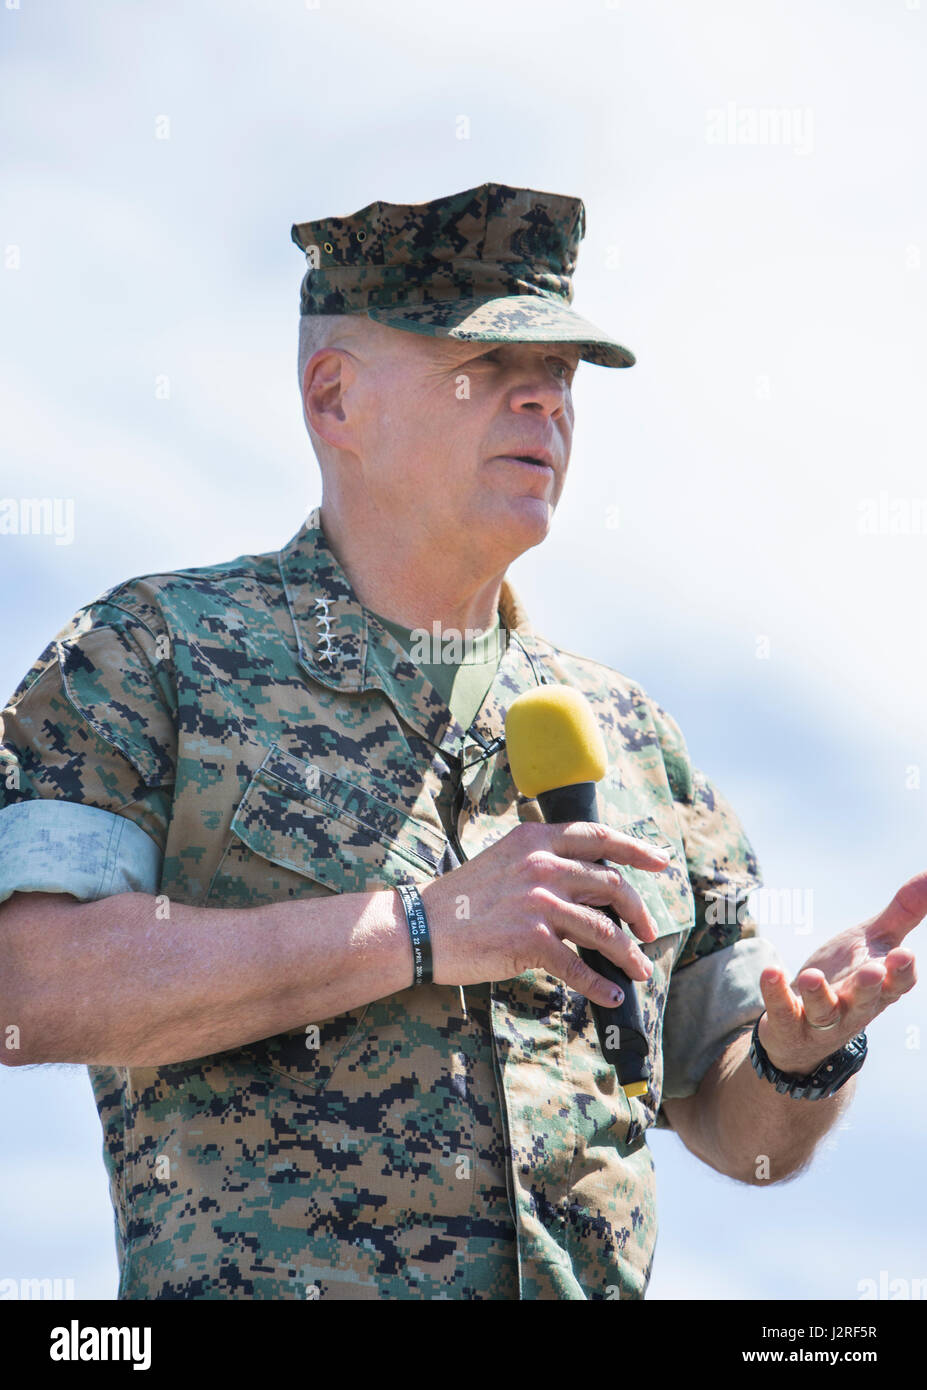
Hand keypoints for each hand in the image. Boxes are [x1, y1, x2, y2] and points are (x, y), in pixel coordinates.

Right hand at [419, 820, 670, 1005]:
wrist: (420, 927)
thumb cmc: (460, 899)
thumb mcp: (503, 859)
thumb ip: (540, 860)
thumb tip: (587, 882)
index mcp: (536, 839)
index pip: (599, 837)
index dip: (637, 849)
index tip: (661, 861)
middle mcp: (542, 865)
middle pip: (612, 885)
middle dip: (640, 911)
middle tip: (650, 931)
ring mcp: (538, 903)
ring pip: (604, 930)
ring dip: (629, 954)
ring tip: (640, 969)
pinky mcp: (531, 941)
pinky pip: (579, 967)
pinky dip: (600, 984)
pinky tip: (611, 993)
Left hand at [756, 870, 923, 1073]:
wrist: (803, 1028)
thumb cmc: (847, 976)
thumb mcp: (874, 942)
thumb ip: (904, 912)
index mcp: (880, 988)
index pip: (896, 984)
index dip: (901, 972)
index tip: (904, 954)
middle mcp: (854, 1008)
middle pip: (864, 1000)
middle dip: (868, 987)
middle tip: (870, 971)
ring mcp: (821, 1021)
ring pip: (824, 1011)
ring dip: (818, 995)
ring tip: (811, 976)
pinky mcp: (788, 1024)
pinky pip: (783, 1011)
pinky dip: (776, 993)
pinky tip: (771, 971)